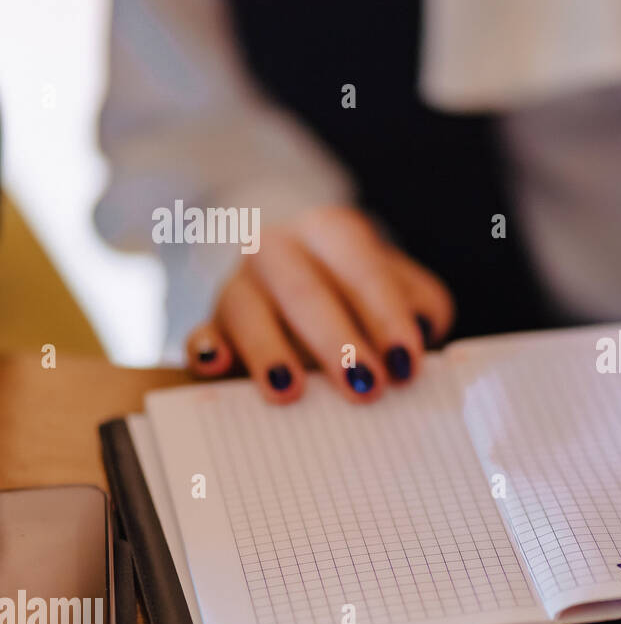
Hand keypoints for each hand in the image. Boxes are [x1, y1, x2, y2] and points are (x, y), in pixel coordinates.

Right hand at [185, 205, 454, 402]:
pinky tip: (215, 367)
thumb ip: (418, 306)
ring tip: (291, 391)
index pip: (362, 270)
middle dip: (337, 342)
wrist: (298, 271)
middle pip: (306, 292)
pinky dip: (205, 350)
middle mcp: (279, 249)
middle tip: (366, 387)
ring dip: (270, 352)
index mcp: (332, 233)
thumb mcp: (399, 286)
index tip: (406, 363)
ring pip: (247, 311)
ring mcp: (239, 285)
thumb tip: (418, 336)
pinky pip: (199, 334)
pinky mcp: (211, 323)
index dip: (386, 317)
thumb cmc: (360, 289)